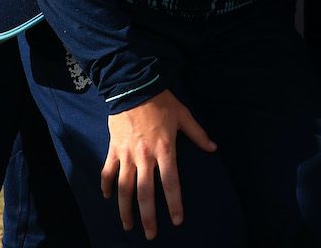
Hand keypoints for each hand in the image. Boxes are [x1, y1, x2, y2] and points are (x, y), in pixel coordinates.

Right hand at [102, 90, 215, 239]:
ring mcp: (127, 155)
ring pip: (124, 189)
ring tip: (128, 226)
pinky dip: (107, 186)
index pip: (171, 183)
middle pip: (145, 193)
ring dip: (125, 209)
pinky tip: (108, 198)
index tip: (177, 220)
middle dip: (148, 216)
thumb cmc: (163, 102)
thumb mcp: (185, 116)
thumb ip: (198, 135)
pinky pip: (108, 172)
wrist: (134, 87)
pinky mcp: (113, 149)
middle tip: (151, 235)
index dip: (174, 203)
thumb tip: (213, 149)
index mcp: (165, 150)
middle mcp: (145, 157)